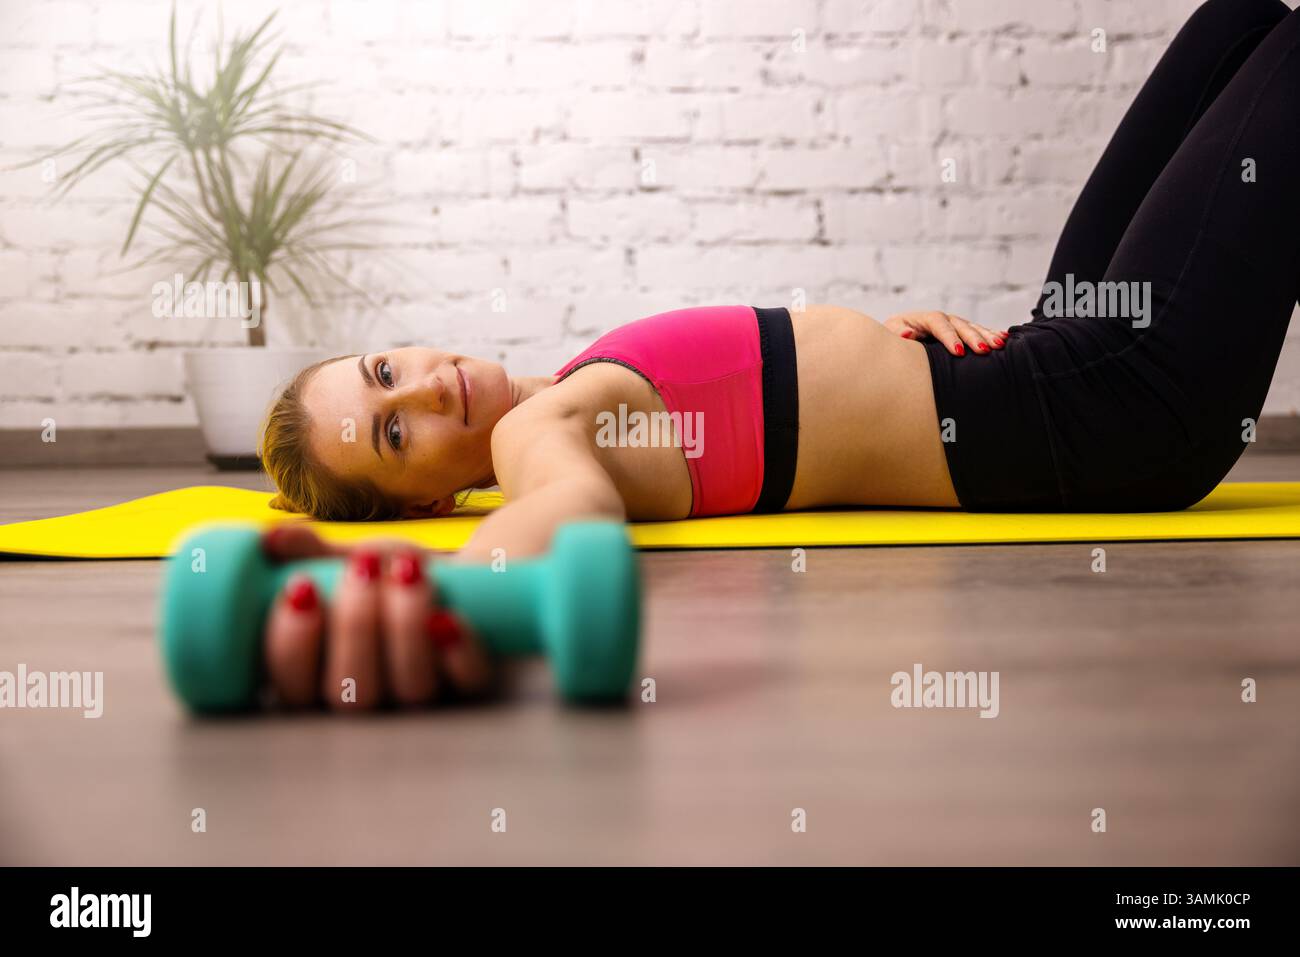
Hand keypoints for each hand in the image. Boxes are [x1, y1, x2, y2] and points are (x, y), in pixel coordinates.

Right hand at [260, 524, 493, 711]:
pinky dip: (459, 652)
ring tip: (407, 570)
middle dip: (354, 627)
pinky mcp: (474, 683)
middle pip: (350, 698)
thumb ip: (307, 554)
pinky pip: (468, 683)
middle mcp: (371, 701)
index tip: (301, 587)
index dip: (289, 646)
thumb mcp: (345, 561)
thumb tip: (271, 537)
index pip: (290, 688)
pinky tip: (449, 618)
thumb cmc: (388, 577)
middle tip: (362, 567)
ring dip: (404, 627)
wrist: (459, 573)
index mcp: (321, 679)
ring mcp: (424, 698)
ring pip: (409, 689)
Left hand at [884, 311, 1007, 355]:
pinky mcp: (959, 332)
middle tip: (985, 350)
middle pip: (959, 325)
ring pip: (971, 327)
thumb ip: (898, 333)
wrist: (895, 339)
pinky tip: (1004, 339)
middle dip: (973, 337)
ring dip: (986, 335)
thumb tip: (906, 334)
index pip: (938, 323)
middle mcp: (940, 319)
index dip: (949, 337)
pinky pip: (977, 332)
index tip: (958, 352)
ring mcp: (952, 325)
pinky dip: (990, 335)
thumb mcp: (889, 335)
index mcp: (923, 318)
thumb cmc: (892, 339)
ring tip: (1000, 344)